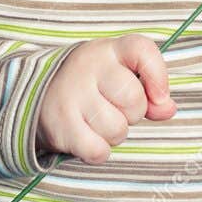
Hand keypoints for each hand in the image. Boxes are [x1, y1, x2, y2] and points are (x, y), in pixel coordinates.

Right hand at [36, 33, 176, 165]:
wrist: (34, 96)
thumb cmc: (90, 86)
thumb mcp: (118, 77)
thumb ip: (150, 90)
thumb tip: (167, 109)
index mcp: (107, 50)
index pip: (142, 50)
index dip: (158, 76)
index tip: (158, 96)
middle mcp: (87, 66)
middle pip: (135, 100)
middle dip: (132, 114)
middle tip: (113, 108)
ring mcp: (71, 95)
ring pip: (118, 129)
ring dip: (113, 134)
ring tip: (95, 122)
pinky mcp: (61, 125)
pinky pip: (99, 151)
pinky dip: (97, 151)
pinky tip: (85, 136)